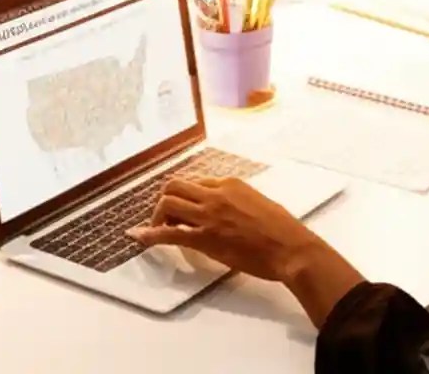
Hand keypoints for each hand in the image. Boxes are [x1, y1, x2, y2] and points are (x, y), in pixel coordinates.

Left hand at [127, 176, 328, 282]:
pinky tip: (139, 238)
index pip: (197, 182)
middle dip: (165, 199)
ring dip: (157, 215)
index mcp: (231, 185)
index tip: (183, 207)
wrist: (290, 248)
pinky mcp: (204, 238)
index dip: (186, 195)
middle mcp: (216, 194)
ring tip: (159, 229)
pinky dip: (148, 235)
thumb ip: (240, 201)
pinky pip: (167, 233)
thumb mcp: (260, 203)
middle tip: (166, 217)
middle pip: (175, 186)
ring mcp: (208, 215)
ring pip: (167, 202)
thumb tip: (230, 210)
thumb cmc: (283, 230)